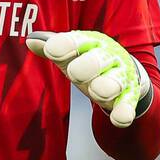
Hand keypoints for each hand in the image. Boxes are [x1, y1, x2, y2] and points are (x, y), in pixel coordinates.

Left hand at [26, 28, 150, 127]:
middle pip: (96, 60)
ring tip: (97, 92)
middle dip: (85, 67)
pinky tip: (118, 119)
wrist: (123, 70)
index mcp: (90, 42)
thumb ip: (52, 46)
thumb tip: (31, 40)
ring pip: (114, 82)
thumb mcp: (70, 52)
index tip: (51, 51)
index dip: (63, 46)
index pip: (75, 41)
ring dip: (105, 87)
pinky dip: (123, 112)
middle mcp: (107, 56)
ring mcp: (120, 76)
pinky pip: (127, 104)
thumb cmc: (88, 60)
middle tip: (74, 73)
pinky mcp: (129, 96)